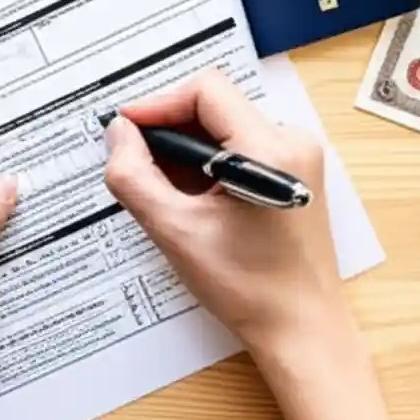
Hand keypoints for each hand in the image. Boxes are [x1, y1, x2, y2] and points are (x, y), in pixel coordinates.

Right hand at [102, 69, 346, 353]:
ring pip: (226, 128)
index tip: (124, 131)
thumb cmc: (250, 289)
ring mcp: (298, 157)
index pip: (205, 91)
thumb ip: (135, 177)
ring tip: (162, 190)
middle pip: (215, 106)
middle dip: (170, 131)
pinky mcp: (294, 174)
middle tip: (134, 163)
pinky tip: (191, 200)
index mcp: (270, 148)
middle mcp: (292, 142)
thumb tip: (118, 134)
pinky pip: (242, 148)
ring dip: (188, 151)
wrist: (301, 329)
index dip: (157, 104)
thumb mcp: (176, 232)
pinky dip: (209, 165)